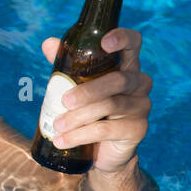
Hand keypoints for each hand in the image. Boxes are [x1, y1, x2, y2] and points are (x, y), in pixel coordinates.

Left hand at [40, 28, 151, 174]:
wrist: (101, 150)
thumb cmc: (90, 110)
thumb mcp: (77, 86)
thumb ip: (66, 65)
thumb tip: (48, 43)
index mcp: (126, 66)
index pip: (133, 44)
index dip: (123, 39)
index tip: (104, 43)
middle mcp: (139, 83)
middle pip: (118, 80)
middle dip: (88, 91)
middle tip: (63, 100)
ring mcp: (142, 106)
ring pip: (110, 106)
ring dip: (78, 117)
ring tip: (57, 126)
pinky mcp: (138, 129)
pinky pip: (107, 130)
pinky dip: (80, 135)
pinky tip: (62, 140)